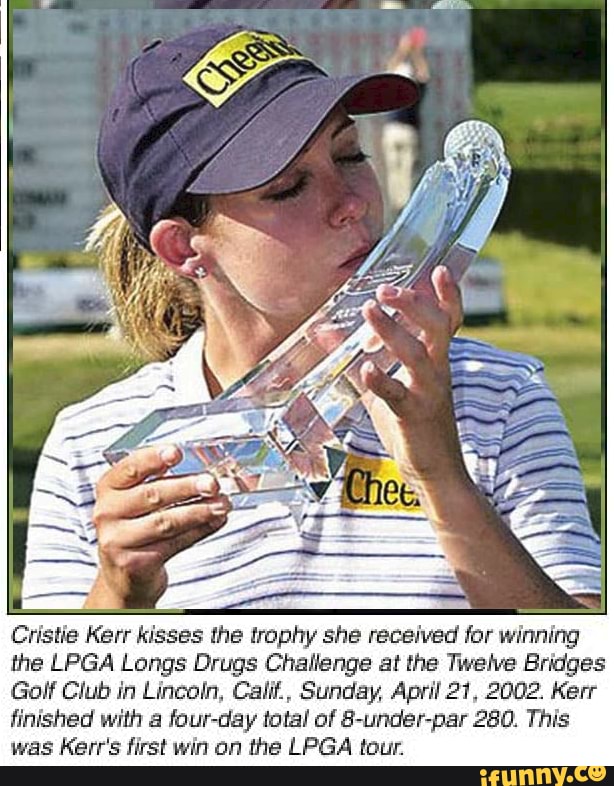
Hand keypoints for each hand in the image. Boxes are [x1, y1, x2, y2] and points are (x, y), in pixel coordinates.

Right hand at [89, 446, 230, 607]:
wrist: (123, 576)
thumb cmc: (136, 527)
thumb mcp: (136, 500)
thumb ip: (160, 482)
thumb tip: (204, 471)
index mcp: (108, 488)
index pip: (130, 468)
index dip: (153, 458)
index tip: (177, 452)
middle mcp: (107, 513)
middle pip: (152, 495)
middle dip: (187, 487)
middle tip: (212, 483)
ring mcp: (118, 541)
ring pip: (166, 522)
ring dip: (199, 511)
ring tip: (222, 504)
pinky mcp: (135, 563)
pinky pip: (174, 544)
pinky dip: (200, 531)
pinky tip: (216, 521)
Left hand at [359, 265, 465, 490]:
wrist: (437, 474)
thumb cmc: (412, 428)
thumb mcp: (384, 391)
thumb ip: (359, 361)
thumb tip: (324, 333)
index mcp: (436, 364)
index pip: (448, 323)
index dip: (447, 297)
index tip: (437, 270)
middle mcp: (438, 373)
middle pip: (436, 328)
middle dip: (413, 305)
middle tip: (385, 289)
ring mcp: (429, 394)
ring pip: (417, 355)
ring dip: (393, 331)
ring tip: (369, 311)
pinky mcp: (414, 417)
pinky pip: (398, 395)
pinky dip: (381, 381)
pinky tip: (365, 370)